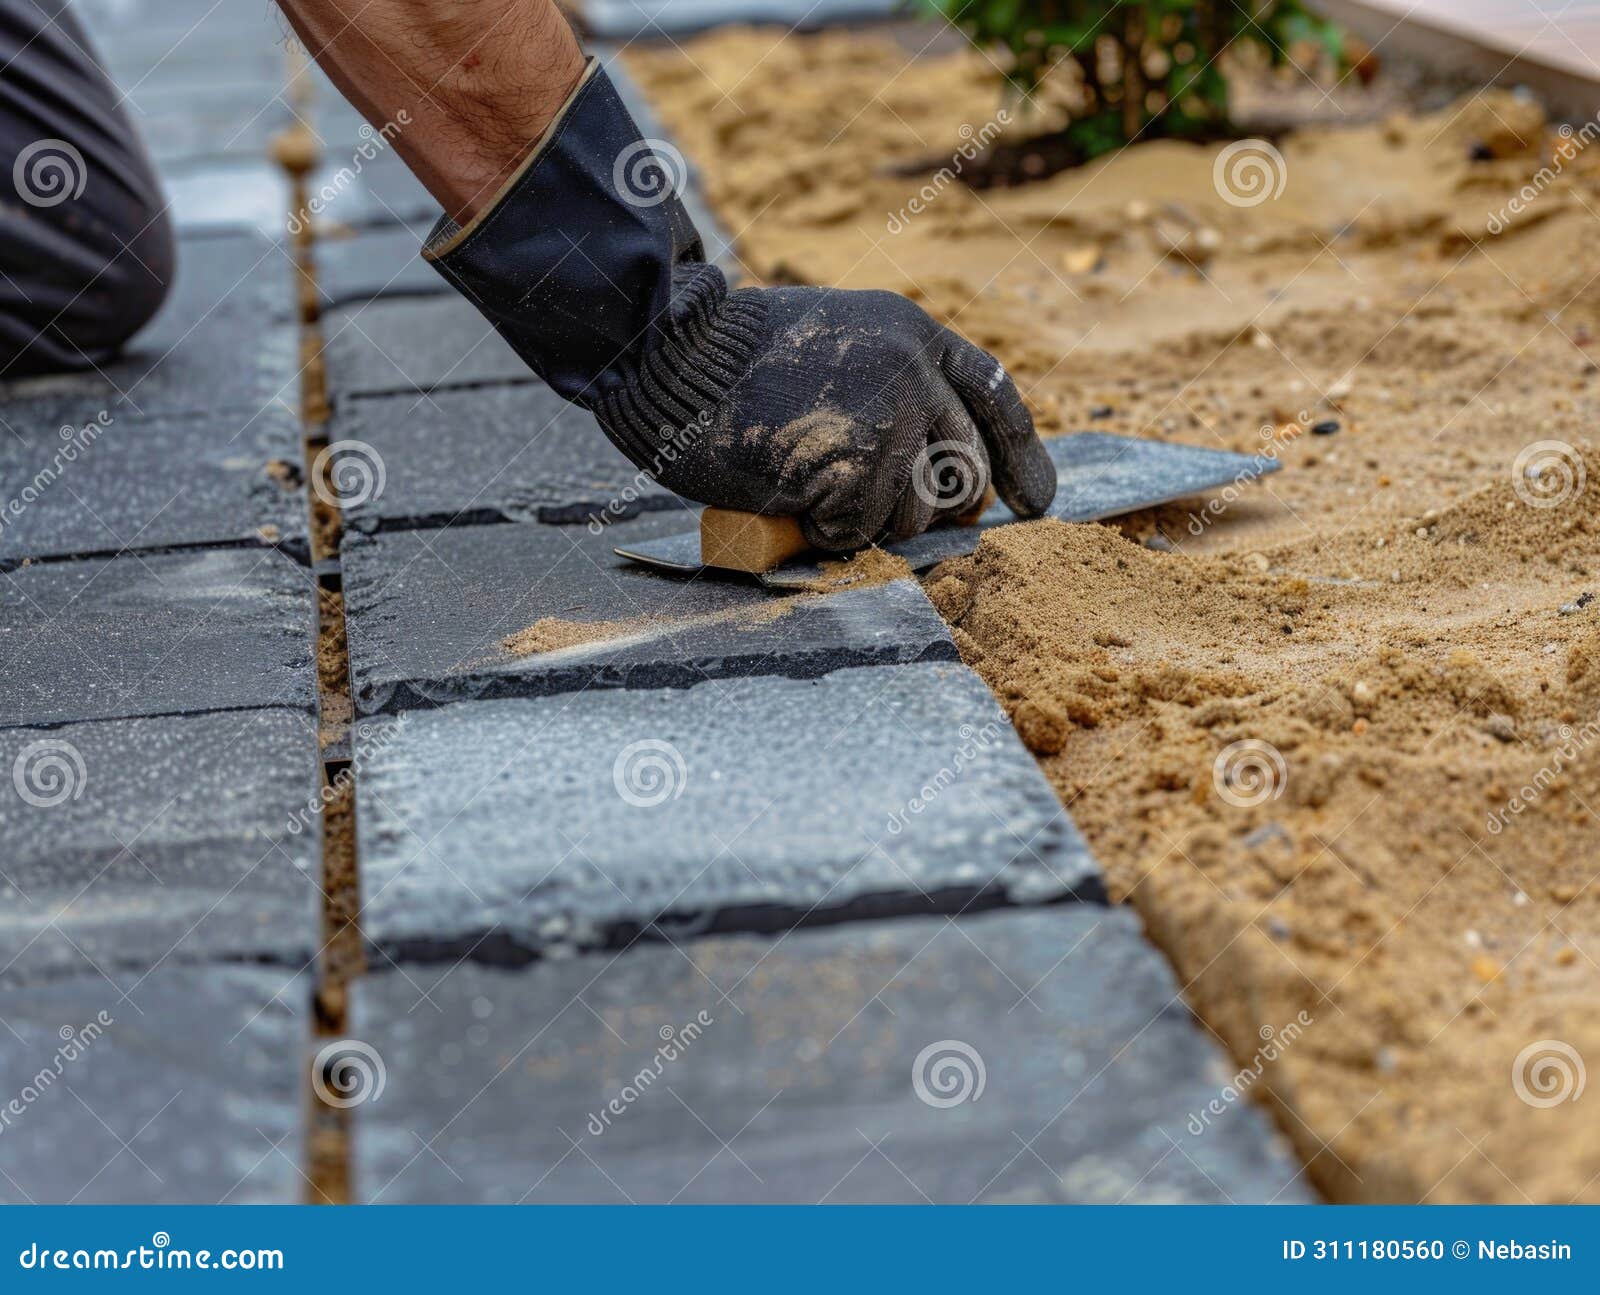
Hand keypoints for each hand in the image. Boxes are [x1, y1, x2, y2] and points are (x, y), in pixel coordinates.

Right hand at [605, 278, 1055, 550]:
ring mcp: (889, 419)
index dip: (1020, 456)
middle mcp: (916, 372)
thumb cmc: (735, 362)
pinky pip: (859, 531)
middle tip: (889, 519)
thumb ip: (891, 389)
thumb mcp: (838, 347)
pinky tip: (792, 498)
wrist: (674, 355)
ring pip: (914, 515)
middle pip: (965, 473)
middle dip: (938, 512)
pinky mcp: (854, 466)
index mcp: (915, 335)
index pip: (994, 398)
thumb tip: (941, 474)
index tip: (1034, 501)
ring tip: (816, 492)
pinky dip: (824, 532)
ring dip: (868, 524)